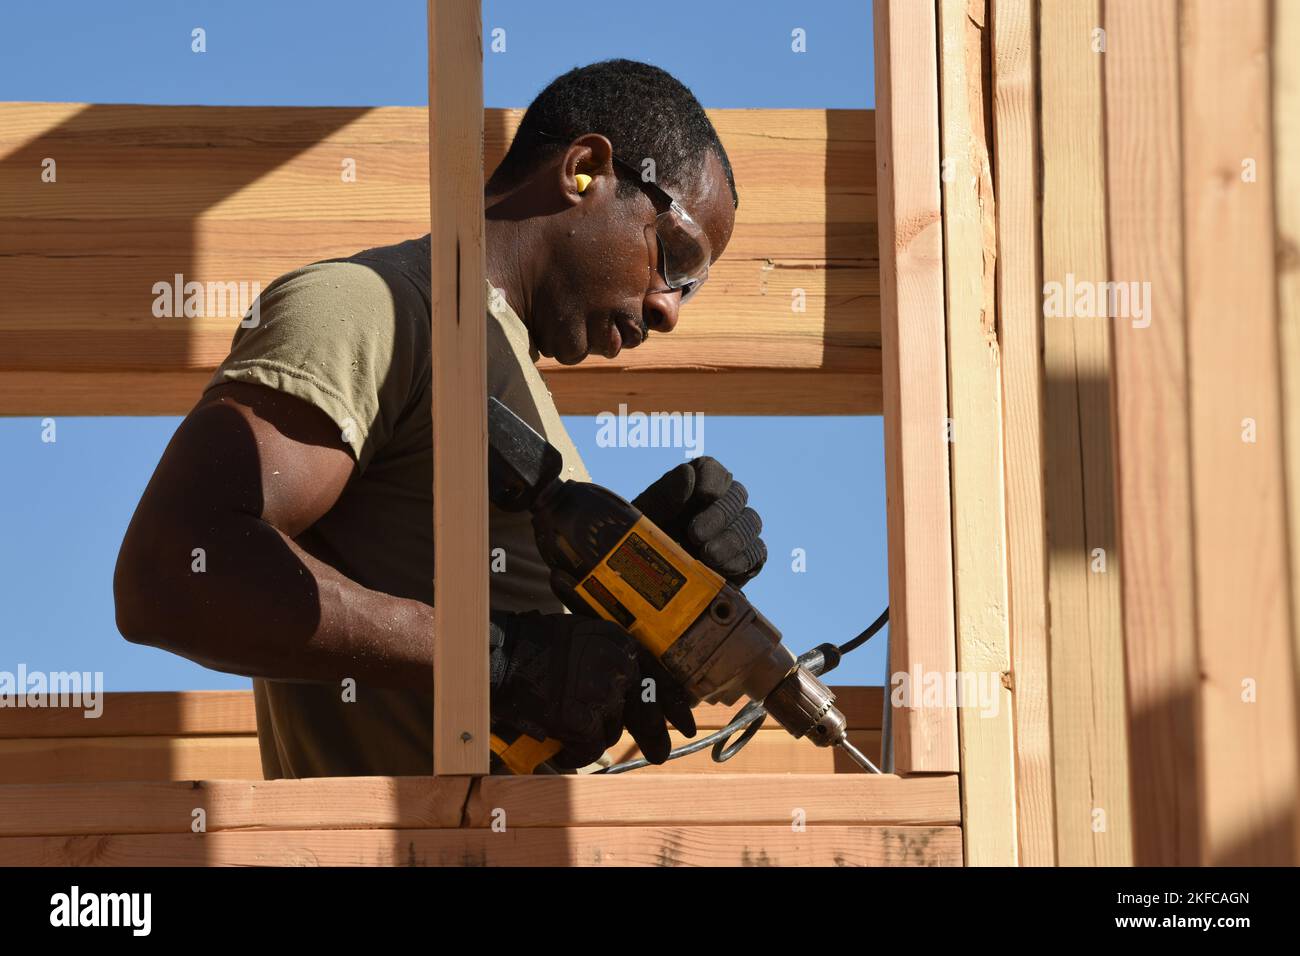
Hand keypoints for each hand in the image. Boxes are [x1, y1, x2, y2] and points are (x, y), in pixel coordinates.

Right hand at [548, 570, 698, 763]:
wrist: (504, 655)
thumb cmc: (535, 645)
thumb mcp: (584, 639)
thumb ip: (610, 661)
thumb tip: (626, 693)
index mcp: (621, 644)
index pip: (657, 679)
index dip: (673, 705)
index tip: (685, 725)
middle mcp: (619, 667)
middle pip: (641, 711)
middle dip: (651, 735)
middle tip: (659, 754)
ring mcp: (601, 695)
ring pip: (611, 731)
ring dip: (593, 736)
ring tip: (568, 730)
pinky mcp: (581, 720)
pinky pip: (588, 749)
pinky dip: (575, 754)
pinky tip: (561, 749)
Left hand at [632, 456, 766, 586]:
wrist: (645, 580)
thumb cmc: (643, 542)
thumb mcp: (645, 519)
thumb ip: (665, 495)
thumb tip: (688, 473)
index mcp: (693, 485)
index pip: (712, 470)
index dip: (712, 480)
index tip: (704, 495)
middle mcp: (719, 503)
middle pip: (736, 496)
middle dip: (719, 515)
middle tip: (695, 535)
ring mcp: (735, 530)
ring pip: (750, 523)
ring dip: (731, 539)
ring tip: (707, 556)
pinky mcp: (745, 557)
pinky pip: (757, 552)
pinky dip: (742, 559)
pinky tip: (721, 568)